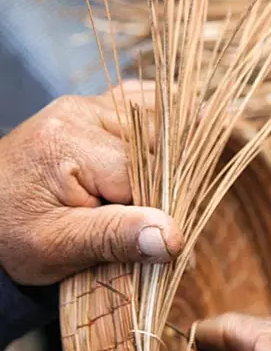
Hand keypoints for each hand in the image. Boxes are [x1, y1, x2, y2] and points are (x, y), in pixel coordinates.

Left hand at [0, 82, 182, 284]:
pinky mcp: (95, 109)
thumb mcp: (57, 246)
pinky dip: (164, 127)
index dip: (159, 208)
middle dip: (166, 184)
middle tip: (156, 226)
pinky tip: (175, 150)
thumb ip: (114, 238)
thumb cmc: (13, 233)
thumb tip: (173, 236)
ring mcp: (89, 105)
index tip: (158, 243)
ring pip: (159, 121)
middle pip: (156, 143)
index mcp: (68, 141)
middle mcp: (81, 111)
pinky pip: (144, 104)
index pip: (143, 172)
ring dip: (170, 158)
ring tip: (164, 195)